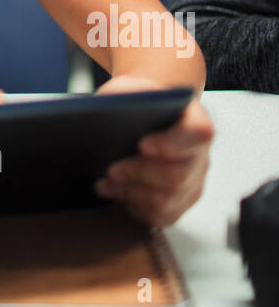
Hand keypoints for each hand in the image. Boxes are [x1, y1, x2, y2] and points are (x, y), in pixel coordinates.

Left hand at [94, 73, 213, 225]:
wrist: (142, 119)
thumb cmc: (138, 104)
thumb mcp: (130, 90)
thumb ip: (125, 92)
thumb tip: (112, 101)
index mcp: (195, 121)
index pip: (197, 133)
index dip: (171, 143)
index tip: (141, 144)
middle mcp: (200, 155)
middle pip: (178, 175)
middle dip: (140, 174)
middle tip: (111, 169)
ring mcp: (192, 183)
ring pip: (166, 201)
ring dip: (131, 193)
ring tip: (106, 182)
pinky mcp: (179, 204)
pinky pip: (159, 216)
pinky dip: (133, 206)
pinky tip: (115, 192)